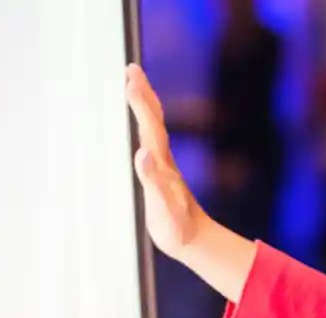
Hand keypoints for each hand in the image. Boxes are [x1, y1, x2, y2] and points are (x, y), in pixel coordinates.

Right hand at [125, 63, 209, 260]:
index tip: (131, 79)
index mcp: (162, 164)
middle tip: (131, 67)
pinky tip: (138, 122)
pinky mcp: (159, 174)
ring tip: (133, 83)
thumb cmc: (178, 229)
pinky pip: (149, 141)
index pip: (149, 126)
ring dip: (143, 104)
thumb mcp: (165, 208)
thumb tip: (142, 153)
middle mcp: (163, 160)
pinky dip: (142, 125)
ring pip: (152, 127)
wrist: (195, 241)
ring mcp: (162, 165)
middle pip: (152, 120)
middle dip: (142, 94)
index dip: (140, 103)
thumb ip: (153, 181)